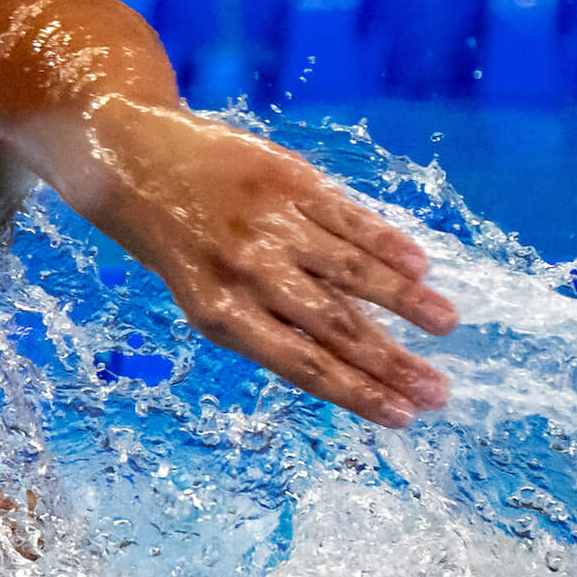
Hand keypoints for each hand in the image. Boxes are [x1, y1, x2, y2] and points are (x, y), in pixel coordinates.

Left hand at [69, 102, 458, 425]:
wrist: (130, 159)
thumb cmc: (177, 241)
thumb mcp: (203, 292)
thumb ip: (270, 319)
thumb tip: (352, 354)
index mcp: (218, 313)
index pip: (301, 365)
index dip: (356, 393)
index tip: (402, 417)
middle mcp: (246, 271)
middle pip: (335, 327)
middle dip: (392, 364)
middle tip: (438, 393)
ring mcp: (270, 222)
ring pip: (352, 270)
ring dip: (407, 300)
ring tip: (446, 324)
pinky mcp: (287, 179)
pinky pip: (348, 216)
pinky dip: (387, 242)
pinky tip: (421, 265)